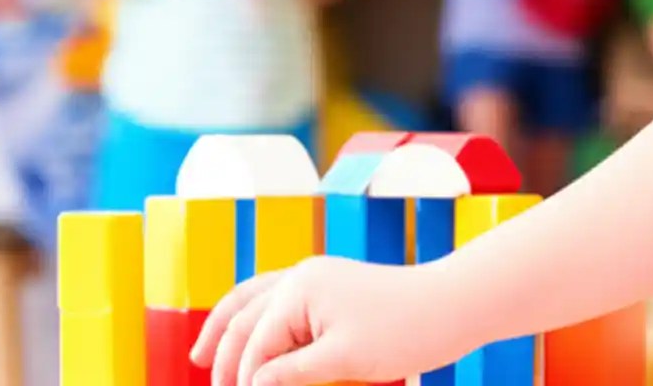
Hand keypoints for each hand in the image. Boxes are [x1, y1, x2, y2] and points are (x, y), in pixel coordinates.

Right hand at [191, 257, 470, 385]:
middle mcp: (298, 276)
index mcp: (298, 289)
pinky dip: (253, 317)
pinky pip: (274, 298)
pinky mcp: (326, 285)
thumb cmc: (406, 331)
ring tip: (199, 356)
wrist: (453, 303)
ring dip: (225, 328)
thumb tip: (251, 383)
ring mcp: (312, 278)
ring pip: (251, 301)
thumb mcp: (345, 361)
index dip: (242, 378)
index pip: (255, 342)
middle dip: (222, 355)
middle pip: (243, 317)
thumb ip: (292, 374)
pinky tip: (247, 333)